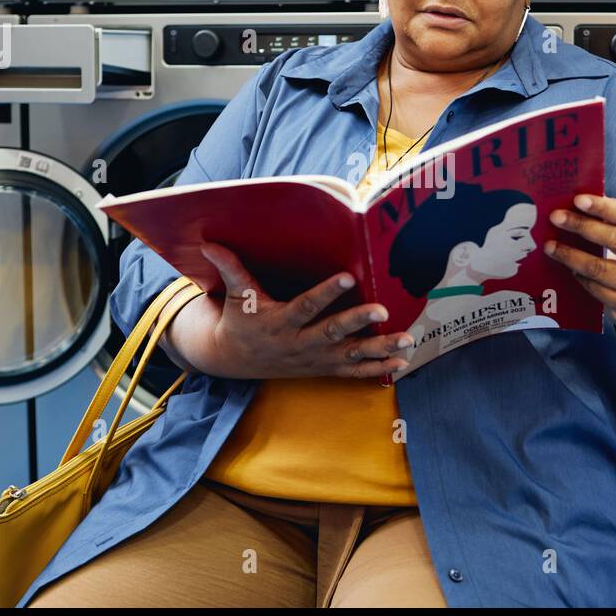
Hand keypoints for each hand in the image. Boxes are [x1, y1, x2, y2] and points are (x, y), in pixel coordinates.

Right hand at [169, 241, 415, 380]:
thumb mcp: (235, 294)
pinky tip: (402, 363)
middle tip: (382, 309)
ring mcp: (314, 359)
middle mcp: (299, 343)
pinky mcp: (323, 369)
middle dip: (358, 322)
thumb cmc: (238, 320)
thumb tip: (208, 242)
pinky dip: (377, 370)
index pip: (306, 306)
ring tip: (407, 341)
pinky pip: (353, 372)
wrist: (233, 360)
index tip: (347, 276)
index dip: (326, 292)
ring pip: (350, 355)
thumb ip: (229, 267)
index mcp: (280, 322)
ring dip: (379, 349)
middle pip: (332, 333)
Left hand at [543, 194, 615, 333]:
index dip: (605, 208)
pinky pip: (598, 290)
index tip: (578, 200)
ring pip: (602, 269)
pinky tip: (569, 268)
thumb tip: (587, 200)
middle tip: (557, 217)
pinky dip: (580, 277)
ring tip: (552, 246)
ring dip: (572, 255)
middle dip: (583, 227)